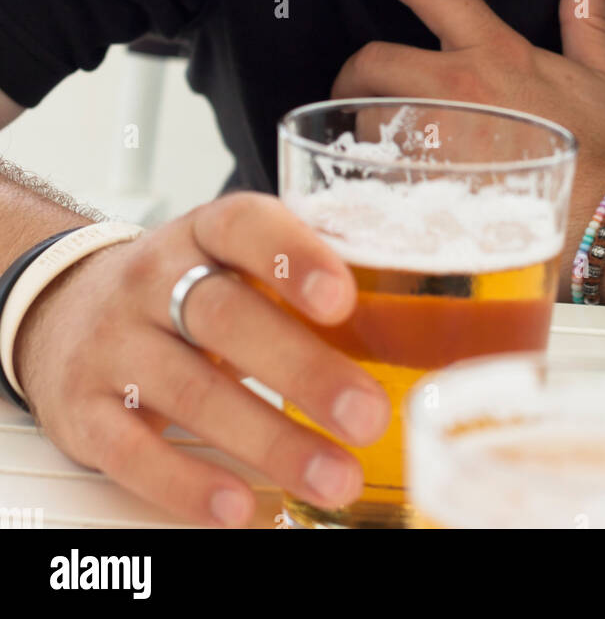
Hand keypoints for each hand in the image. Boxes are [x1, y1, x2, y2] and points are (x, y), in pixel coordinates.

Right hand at [13, 194, 390, 526]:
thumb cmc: (179, 289)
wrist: (61, 311)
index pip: (243, 226)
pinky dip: (188, 484)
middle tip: (368, 414)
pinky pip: (132, 452)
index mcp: (201, 233)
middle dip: (302, 369)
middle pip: (225, 317)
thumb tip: (413, 318)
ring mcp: (112, 345)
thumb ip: (298, 278)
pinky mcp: (82, 412)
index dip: (293, 257)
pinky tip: (241, 508)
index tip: (344, 299)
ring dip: (269, 441)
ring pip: (190, 391)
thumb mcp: (229, 261)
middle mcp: (152, 281)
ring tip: (335, 477)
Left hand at [327, 0, 604, 286]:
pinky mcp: (421, 187)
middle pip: (372, 59)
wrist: (603, 225)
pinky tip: (400, 187)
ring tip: (394, 148)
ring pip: (369, 118)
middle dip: (353, 71)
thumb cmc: (599, 155)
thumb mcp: (599, 79)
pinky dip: (380, 176)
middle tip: (357, 88)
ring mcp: (434, 139)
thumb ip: (587, 19)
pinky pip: (376, 172)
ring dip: (371, 129)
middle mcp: (457, 88)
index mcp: (494, 52)